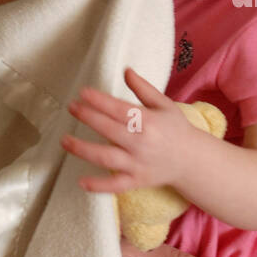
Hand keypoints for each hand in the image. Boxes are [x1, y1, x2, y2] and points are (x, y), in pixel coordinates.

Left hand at [62, 68, 197, 192]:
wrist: (192, 160)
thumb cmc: (176, 129)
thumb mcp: (164, 104)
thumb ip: (144, 88)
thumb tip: (126, 71)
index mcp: (150, 121)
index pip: (119, 109)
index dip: (99, 101)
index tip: (82, 93)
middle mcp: (142, 143)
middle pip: (109, 129)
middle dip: (88, 118)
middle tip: (71, 108)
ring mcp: (138, 164)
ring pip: (106, 157)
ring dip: (83, 149)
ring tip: (64, 140)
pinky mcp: (137, 181)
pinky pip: (115, 185)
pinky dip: (99, 185)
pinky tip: (81, 182)